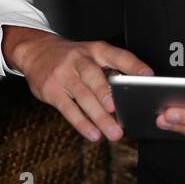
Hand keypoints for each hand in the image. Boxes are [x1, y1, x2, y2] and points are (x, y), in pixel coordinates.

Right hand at [3, 26, 153, 143]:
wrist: (35, 51)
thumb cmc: (71, 58)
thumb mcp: (90, 54)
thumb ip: (108, 70)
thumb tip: (131, 94)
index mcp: (95, 50)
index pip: (117, 55)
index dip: (133, 65)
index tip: (148, 76)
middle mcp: (79, 59)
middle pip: (94, 77)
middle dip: (106, 94)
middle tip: (118, 110)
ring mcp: (63, 74)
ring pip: (82, 96)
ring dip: (98, 117)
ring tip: (113, 133)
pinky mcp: (51, 90)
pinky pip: (68, 108)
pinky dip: (81, 123)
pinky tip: (93, 134)